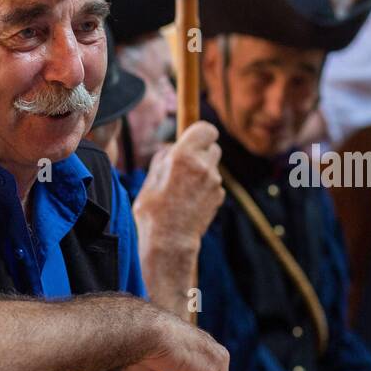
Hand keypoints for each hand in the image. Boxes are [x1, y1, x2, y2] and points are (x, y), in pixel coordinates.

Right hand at [132, 121, 223, 251]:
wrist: (168, 241)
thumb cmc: (153, 211)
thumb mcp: (150, 179)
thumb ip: (164, 158)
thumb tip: (172, 148)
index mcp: (183, 156)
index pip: (206, 129)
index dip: (200, 133)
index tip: (193, 139)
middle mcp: (203, 166)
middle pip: (214, 147)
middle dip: (202, 153)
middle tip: (186, 165)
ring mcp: (214, 182)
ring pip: (213, 168)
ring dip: (202, 173)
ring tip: (183, 190)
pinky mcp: (219, 197)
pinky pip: (214, 185)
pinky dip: (205, 189)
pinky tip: (190, 202)